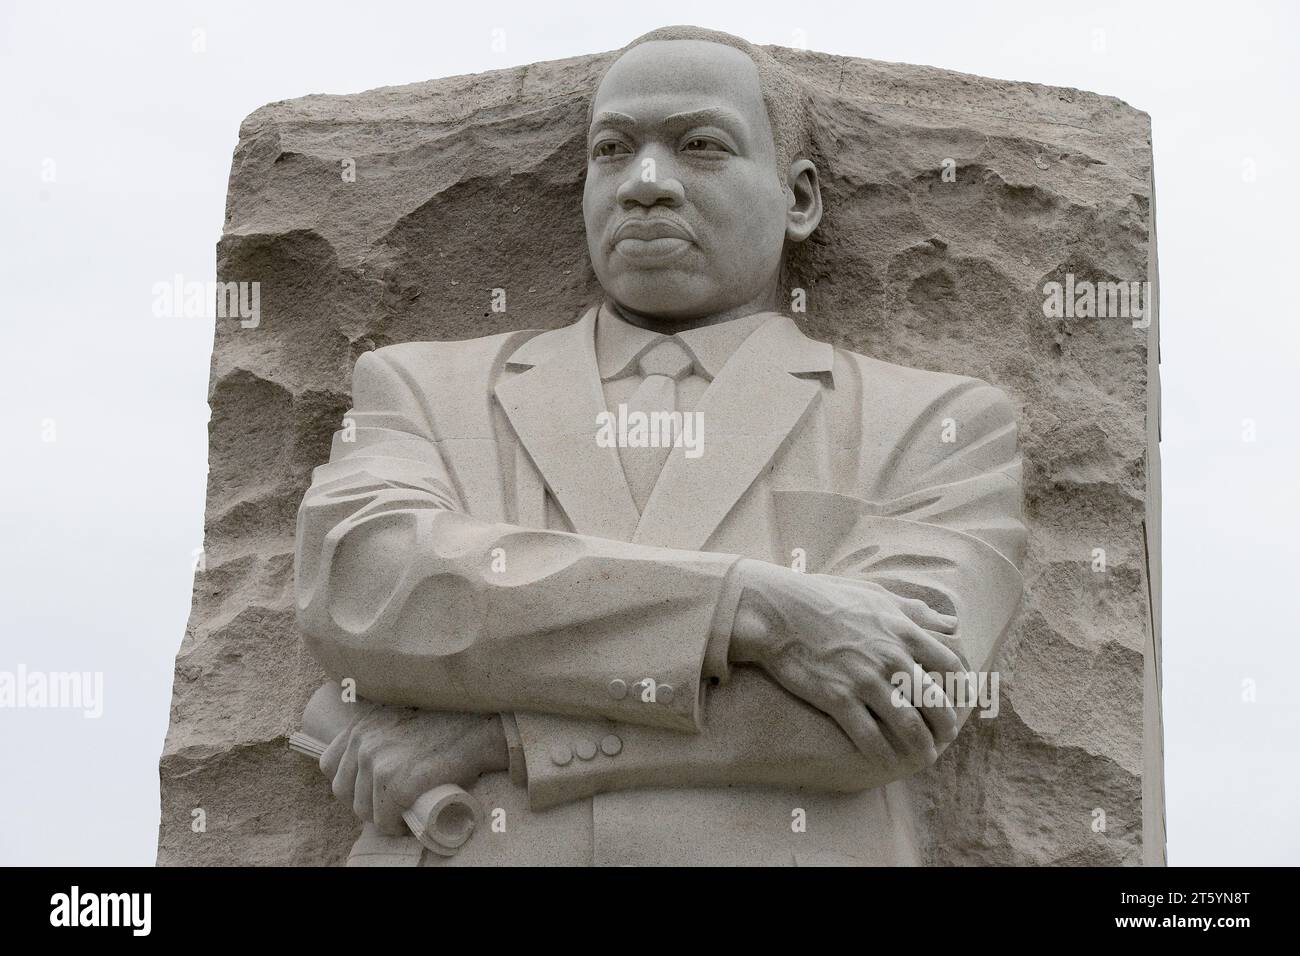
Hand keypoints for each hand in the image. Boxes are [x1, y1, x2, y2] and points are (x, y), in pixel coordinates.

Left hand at [321, 707, 507, 834]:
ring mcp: (379, 762)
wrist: (480, 726)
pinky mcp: (399, 783)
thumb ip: (381, 729)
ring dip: (382, 817)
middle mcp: (363, 741)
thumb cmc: (448, 722)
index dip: (351, 782)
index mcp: (361, 724)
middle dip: (366, 802)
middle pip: (344, 791)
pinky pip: (384, 820)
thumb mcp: (401, 714)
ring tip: (403, 814)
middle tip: (391, 805)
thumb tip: (373, 760)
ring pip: (363, 810)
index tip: (371, 788)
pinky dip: (396, 827)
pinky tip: (409, 822)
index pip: (330, 765)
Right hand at [729, 559, 964, 769]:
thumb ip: (915, 611)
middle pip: (934, 702)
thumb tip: (951, 623)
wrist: (779, 612)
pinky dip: (883, 754)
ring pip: (908, 725)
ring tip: (925, 757)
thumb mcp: (876, 594)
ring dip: (921, 747)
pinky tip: (888, 763)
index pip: (949, 666)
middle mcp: (891, 658)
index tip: (960, 701)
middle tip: (946, 738)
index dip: (960, 689)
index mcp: (903, 631)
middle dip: (945, 726)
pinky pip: (869, 736)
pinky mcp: (838, 699)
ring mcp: (865, 680)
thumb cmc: (826, 598)